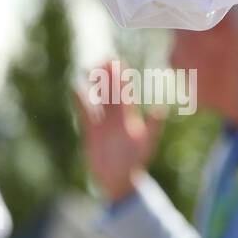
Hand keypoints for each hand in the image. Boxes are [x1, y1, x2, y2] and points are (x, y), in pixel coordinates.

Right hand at [72, 61, 165, 201]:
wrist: (119, 179)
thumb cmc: (135, 161)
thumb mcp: (146, 143)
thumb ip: (154, 126)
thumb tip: (162, 109)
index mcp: (130, 117)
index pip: (124, 93)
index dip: (121, 77)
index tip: (118, 62)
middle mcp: (116, 117)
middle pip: (110, 92)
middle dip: (107, 76)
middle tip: (104, 59)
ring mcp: (102, 122)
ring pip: (98, 99)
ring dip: (94, 85)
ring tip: (89, 69)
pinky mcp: (91, 131)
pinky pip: (85, 112)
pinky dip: (80, 101)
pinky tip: (76, 89)